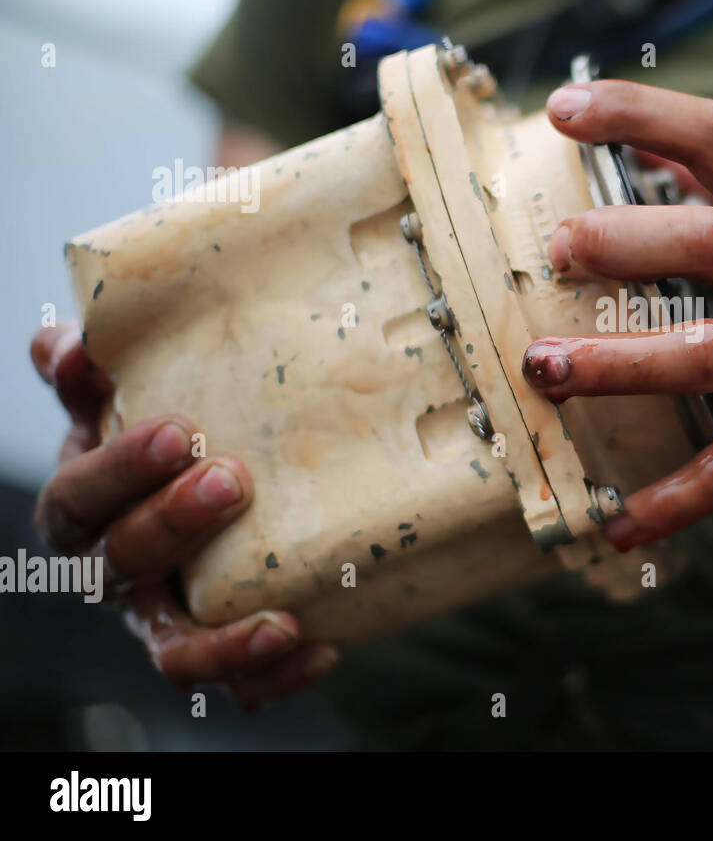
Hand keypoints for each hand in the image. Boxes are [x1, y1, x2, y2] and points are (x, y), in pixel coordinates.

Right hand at [30, 323, 336, 710]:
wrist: (210, 487)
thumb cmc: (163, 438)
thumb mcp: (123, 397)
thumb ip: (92, 372)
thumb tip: (77, 344)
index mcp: (85, 507)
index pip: (78, 496)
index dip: (119, 469)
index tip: (177, 431)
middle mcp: (114, 570)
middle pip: (123, 561)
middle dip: (173, 523)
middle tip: (231, 480)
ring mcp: (160, 615)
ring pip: (172, 648)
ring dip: (223, 638)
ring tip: (280, 621)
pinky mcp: (210, 646)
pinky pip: (234, 680)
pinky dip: (272, 674)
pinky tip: (323, 649)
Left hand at [524, 81, 712, 549]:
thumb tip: (649, 151)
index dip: (638, 113)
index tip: (564, 109)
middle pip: (704, 239)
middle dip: (621, 242)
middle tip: (557, 251)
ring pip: (704, 352)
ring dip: (618, 364)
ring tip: (548, 369)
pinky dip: (680, 498)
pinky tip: (626, 522)